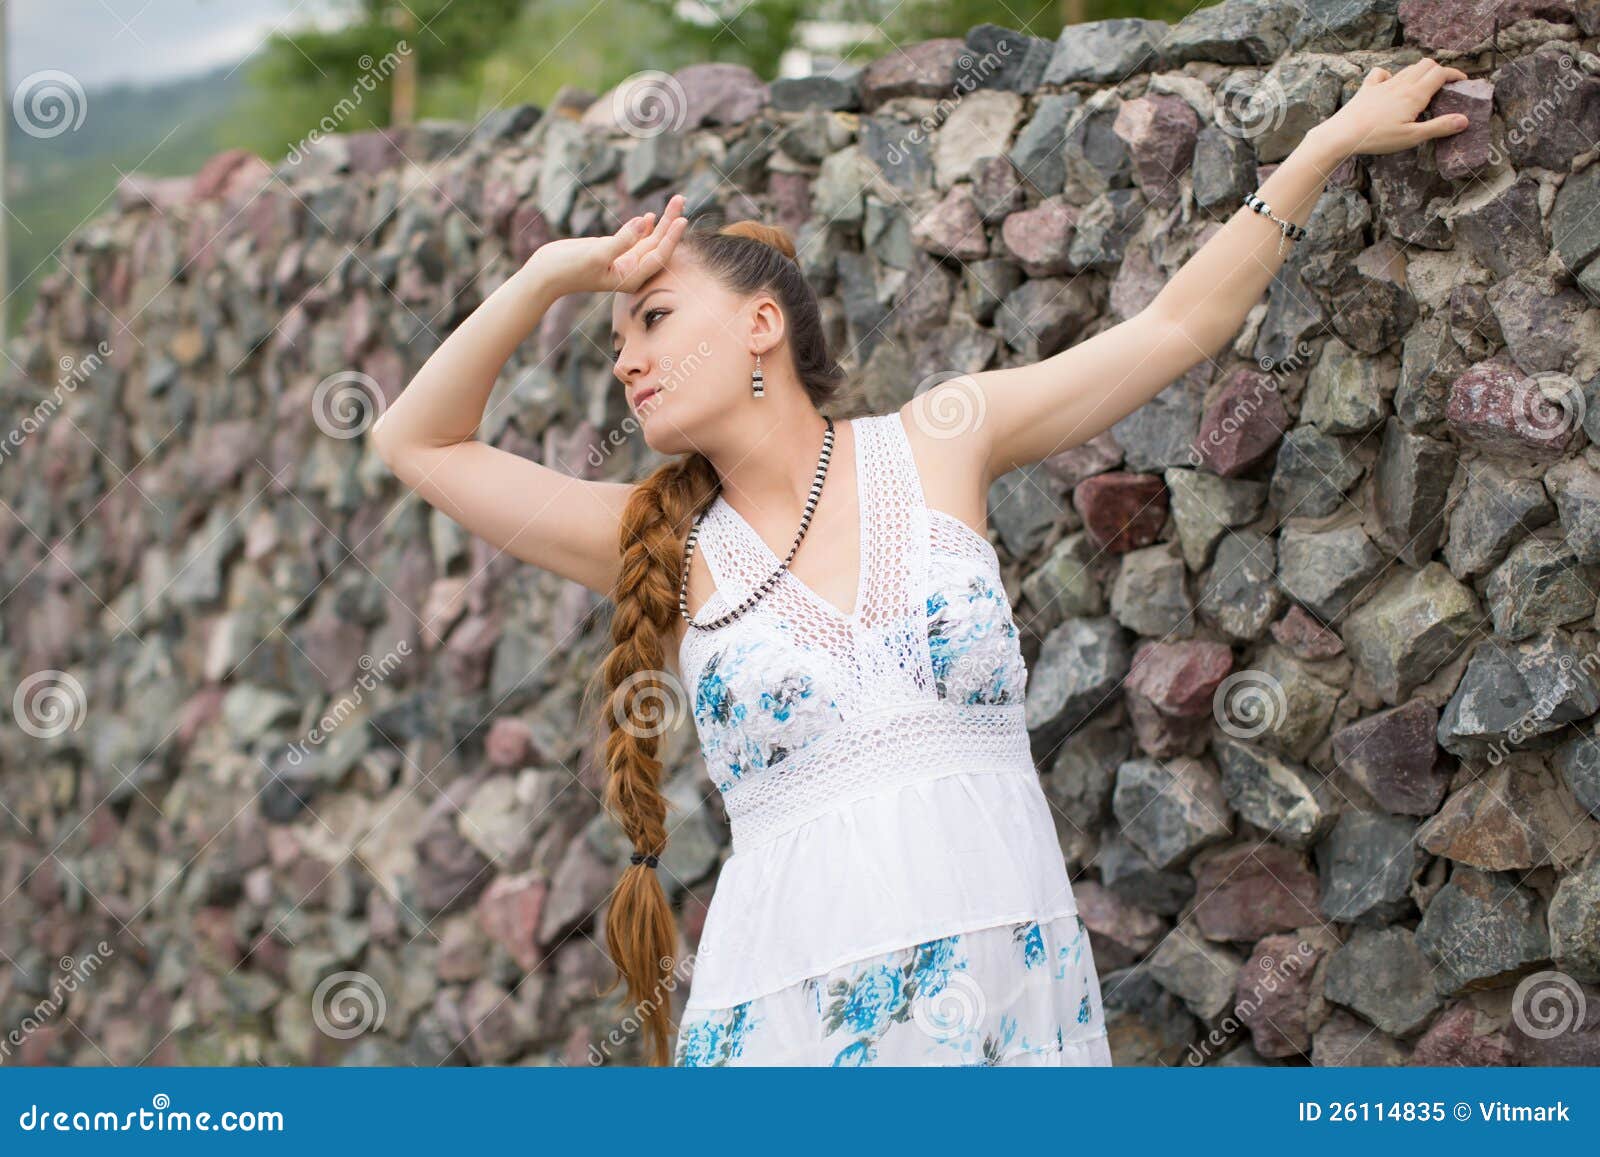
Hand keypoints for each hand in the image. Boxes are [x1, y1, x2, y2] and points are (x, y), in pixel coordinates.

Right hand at [526, 193, 689, 295]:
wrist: (545, 274)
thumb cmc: (568, 269)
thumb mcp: (597, 253)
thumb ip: (622, 240)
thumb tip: (643, 221)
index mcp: (631, 278)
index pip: (658, 256)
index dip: (672, 237)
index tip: (682, 219)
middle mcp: (632, 271)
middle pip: (658, 245)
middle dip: (670, 222)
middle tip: (681, 199)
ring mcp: (623, 261)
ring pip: (648, 238)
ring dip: (661, 221)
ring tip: (675, 201)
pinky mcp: (613, 251)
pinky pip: (635, 238)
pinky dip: (643, 227)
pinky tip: (651, 216)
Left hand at [1317, 58, 1471, 157]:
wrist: (1341, 135)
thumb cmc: (1378, 138)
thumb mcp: (1412, 137)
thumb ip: (1439, 127)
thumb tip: (1464, 119)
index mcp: (1414, 94)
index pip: (1440, 73)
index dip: (1454, 74)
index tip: (1462, 81)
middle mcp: (1400, 84)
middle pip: (1426, 65)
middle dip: (1439, 70)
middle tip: (1444, 85)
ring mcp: (1382, 84)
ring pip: (1407, 68)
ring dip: (1419, 73)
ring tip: (1422, 87)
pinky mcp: (1366, 89)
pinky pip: (1380, 73)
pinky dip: (1389, 74)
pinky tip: (1390, 84)